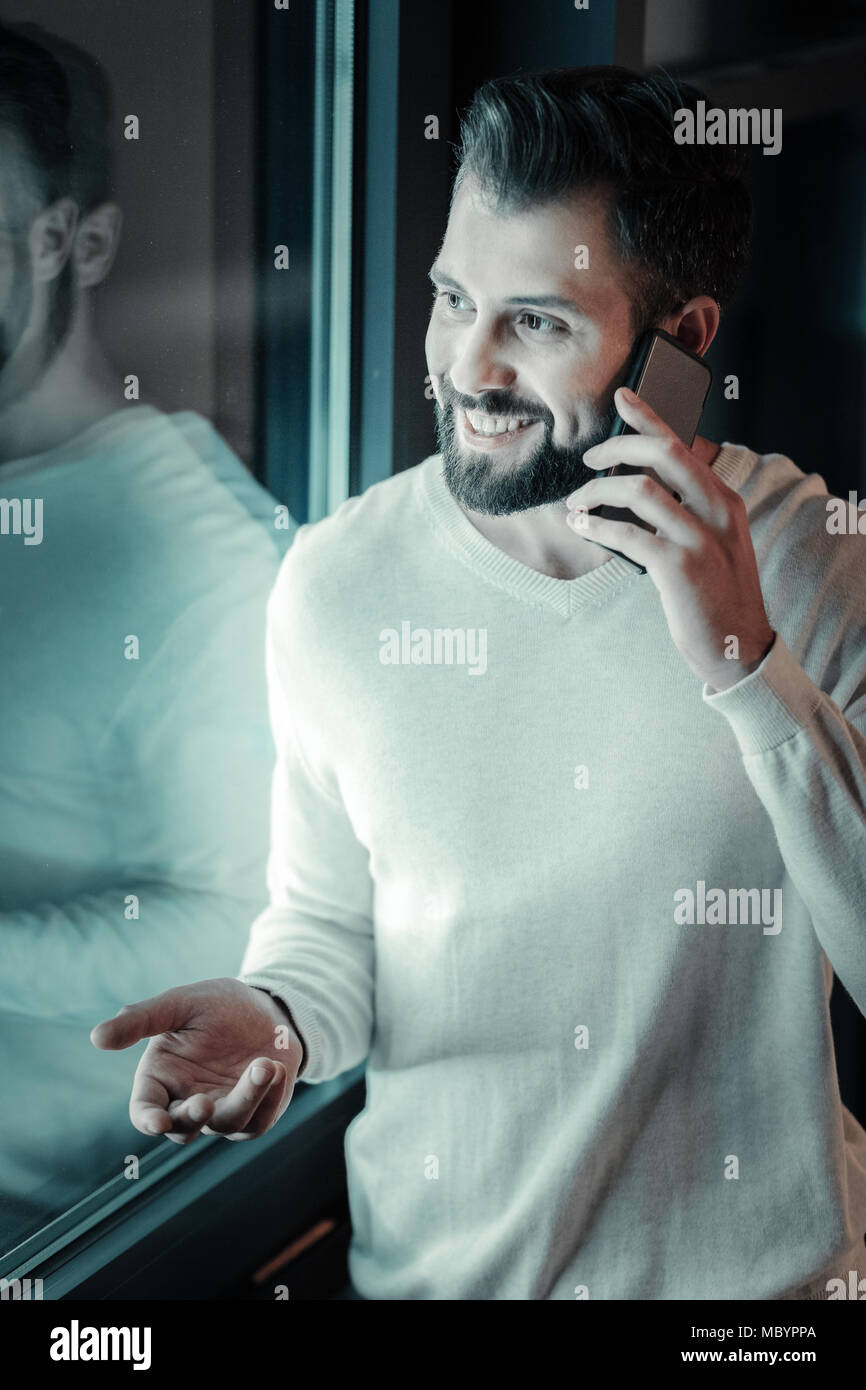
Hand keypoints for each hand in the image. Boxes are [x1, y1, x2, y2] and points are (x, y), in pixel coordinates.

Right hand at [90, 978, 303, 1143]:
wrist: (267, 1006)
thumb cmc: (217, 1005)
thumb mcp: (180, 1004)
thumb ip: (141, 1019)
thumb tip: (96, 1037)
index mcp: (161, 1079)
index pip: (145, 1111)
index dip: (148, 1121)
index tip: (158, 1122)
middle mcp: (187, 1101)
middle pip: (183, 1130)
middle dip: (193, 1119)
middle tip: (206, 1103)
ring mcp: (222, 1112)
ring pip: (227, 1124)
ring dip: (245, 1099)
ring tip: (264, 1064)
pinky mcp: (255, 1115)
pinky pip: (259, 1120)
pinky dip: (269, 1097)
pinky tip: (277, 1066)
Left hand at [565, 386, 774, 690]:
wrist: (737, 647)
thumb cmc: (715, 596)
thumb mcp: (712, 544)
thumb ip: (685, 513)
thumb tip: (634, 487)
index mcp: (725, 500)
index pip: (683, 445)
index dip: (649, 417)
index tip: (621, 398)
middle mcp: (717, 511)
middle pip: (663, 454)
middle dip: (617, 448)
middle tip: (588, 459)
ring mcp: (700, 538)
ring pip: (639, 490)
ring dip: (597, 491)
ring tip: (577, 504)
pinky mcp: (680, 567)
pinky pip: (627, 533)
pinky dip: (596, 526)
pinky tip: (582, 527)